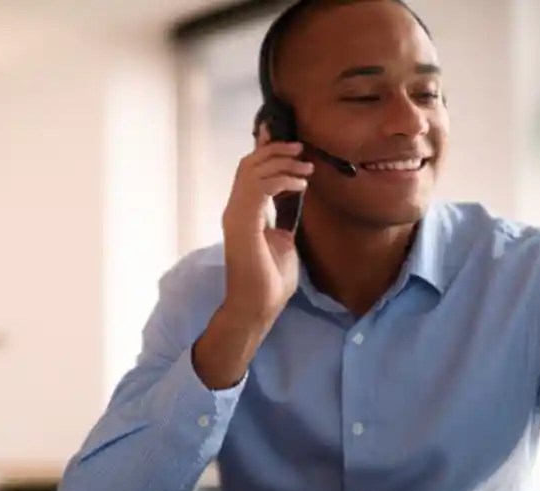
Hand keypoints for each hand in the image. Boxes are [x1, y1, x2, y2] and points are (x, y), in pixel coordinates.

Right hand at [220, 124, 310, 326]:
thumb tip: (295, 198)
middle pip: (249, 164)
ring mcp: (236, 215)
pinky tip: (301, 185)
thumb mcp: (284, 240)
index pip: (249, 172)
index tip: (285, 136)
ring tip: (305, 168)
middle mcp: (235, 209)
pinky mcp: (243, 223)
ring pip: (252, 171)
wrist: (259, 305)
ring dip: (281, 163)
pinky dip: (282, 180)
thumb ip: (285, 218)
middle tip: (300, 148)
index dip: (264, 149)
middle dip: (275, 150)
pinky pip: (260, 188)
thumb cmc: (270, 279)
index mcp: (243, 212)